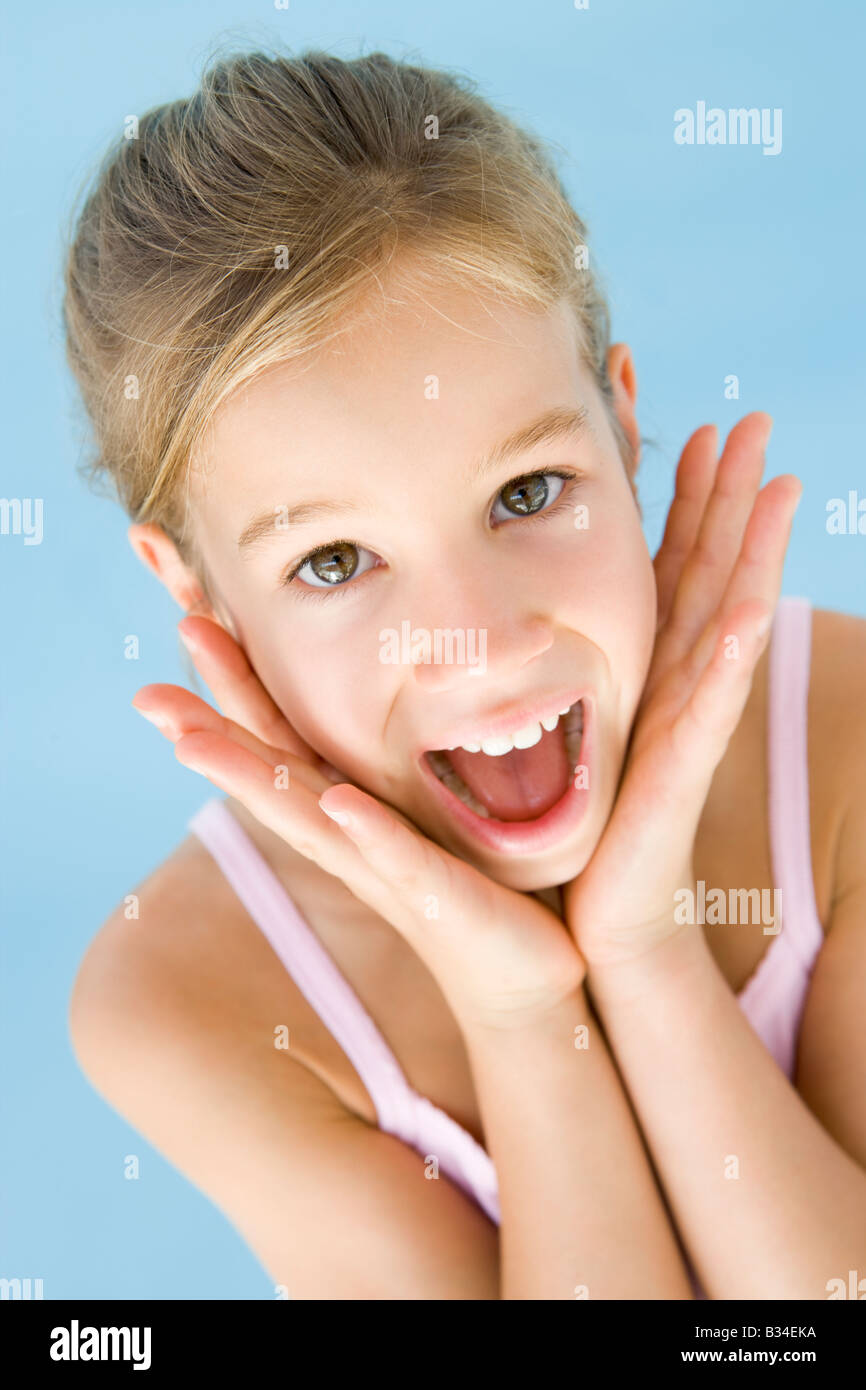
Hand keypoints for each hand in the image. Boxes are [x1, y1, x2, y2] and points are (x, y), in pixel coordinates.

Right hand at [132, 616, 584, 1031]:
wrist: (517, 975)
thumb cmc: (470, 883)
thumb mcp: (424, 807)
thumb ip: (396, 758)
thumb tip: (398, 677)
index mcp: (344, 810)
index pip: (278, 740)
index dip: (234, 688)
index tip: (190, 625)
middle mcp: (346, 839)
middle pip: (267, 775)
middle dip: (206, 732)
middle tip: (145, 692)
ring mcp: (383, 869)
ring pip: (306, 818)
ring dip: (251, 779)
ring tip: (193, 743)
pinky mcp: (437, 896)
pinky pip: (398, 858)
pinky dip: (365, 831)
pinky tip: (336, 801)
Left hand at [563, 413, 801, 967]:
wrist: (601, 906)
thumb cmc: (594, 823)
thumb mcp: (578, 723)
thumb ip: (570, 666)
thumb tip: (533, 613)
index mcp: (649, 665)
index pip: (675, 567)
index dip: (691, 501)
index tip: (699, 431)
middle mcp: (678, 681)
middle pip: (713, 572)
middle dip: (736, 498)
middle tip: (756, 422)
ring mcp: (689, 720)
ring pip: (728, 619)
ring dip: (754, 554)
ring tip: (778, 488)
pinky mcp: (682, 768)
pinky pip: (711, 704)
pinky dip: (732, 656)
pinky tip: (750, 609)